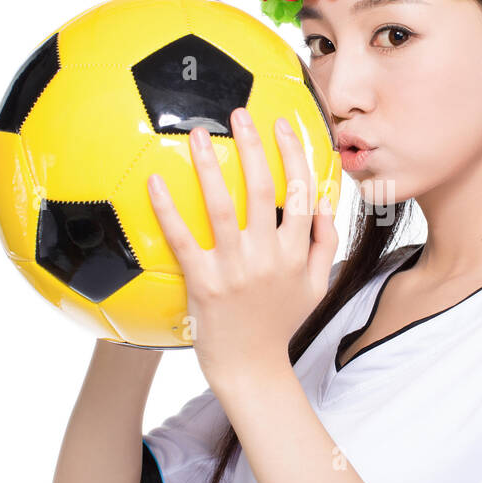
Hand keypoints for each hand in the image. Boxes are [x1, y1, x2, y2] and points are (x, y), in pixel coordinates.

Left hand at [145, 108, 338, 394]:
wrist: (252, 369)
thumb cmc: (280, 324)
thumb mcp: (316, 286)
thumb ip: (324, 243)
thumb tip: (327, 201)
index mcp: (294, 252)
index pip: (301, 191)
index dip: (293, 154)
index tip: (282, 125)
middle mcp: (267, 256)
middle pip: (261, 189)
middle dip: (252, 146)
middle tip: (239, 113)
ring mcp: (234, 269)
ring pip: (222, 207)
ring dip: (210, 166)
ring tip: (200, 135)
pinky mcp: (203, 283)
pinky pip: (182, 240)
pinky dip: (168, 209)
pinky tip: (155, 182)